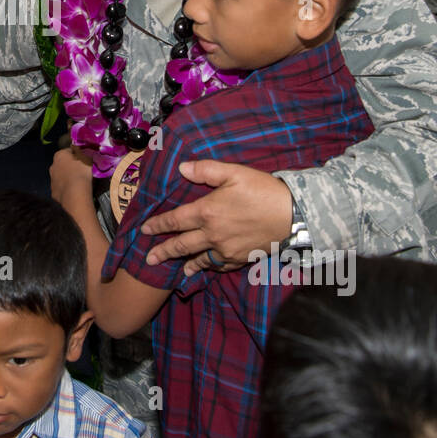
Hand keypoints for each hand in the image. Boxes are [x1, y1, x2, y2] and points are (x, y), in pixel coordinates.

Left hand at [49, 147, 93, 205]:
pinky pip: (61, 188)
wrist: (74, 193)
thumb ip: (83, 152)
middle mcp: (53, 166)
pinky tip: (74, 190)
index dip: (77, 155)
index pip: (69, 151)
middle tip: (81, 170)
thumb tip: (82, 150)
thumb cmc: (81, 172)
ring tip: (79, 182)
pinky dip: (66, 188)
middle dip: (71, 166)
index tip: (84, 159)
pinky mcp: (54, 192)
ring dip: (68, 178)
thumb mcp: (87, 157)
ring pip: (61, 176)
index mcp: (59, 155)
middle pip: (63, 164)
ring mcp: (52, 180)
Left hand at [141, 161, 293, 274]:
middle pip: (181, 245)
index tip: (144, 230)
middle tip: (148, 259)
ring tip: (175, 269)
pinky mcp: (240, 258)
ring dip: (184, 263)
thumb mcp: (233, 172)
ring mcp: (225, 249)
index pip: (174, 220)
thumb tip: (182, 168)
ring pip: (199, 259)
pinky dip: (209, 268)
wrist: (292, 214)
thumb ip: (205, 170)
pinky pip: (219, 265)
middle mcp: (212, 234)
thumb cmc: (262, 190)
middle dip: (163, 251)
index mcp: (206, 211)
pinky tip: (205, 268)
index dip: (157, 225)